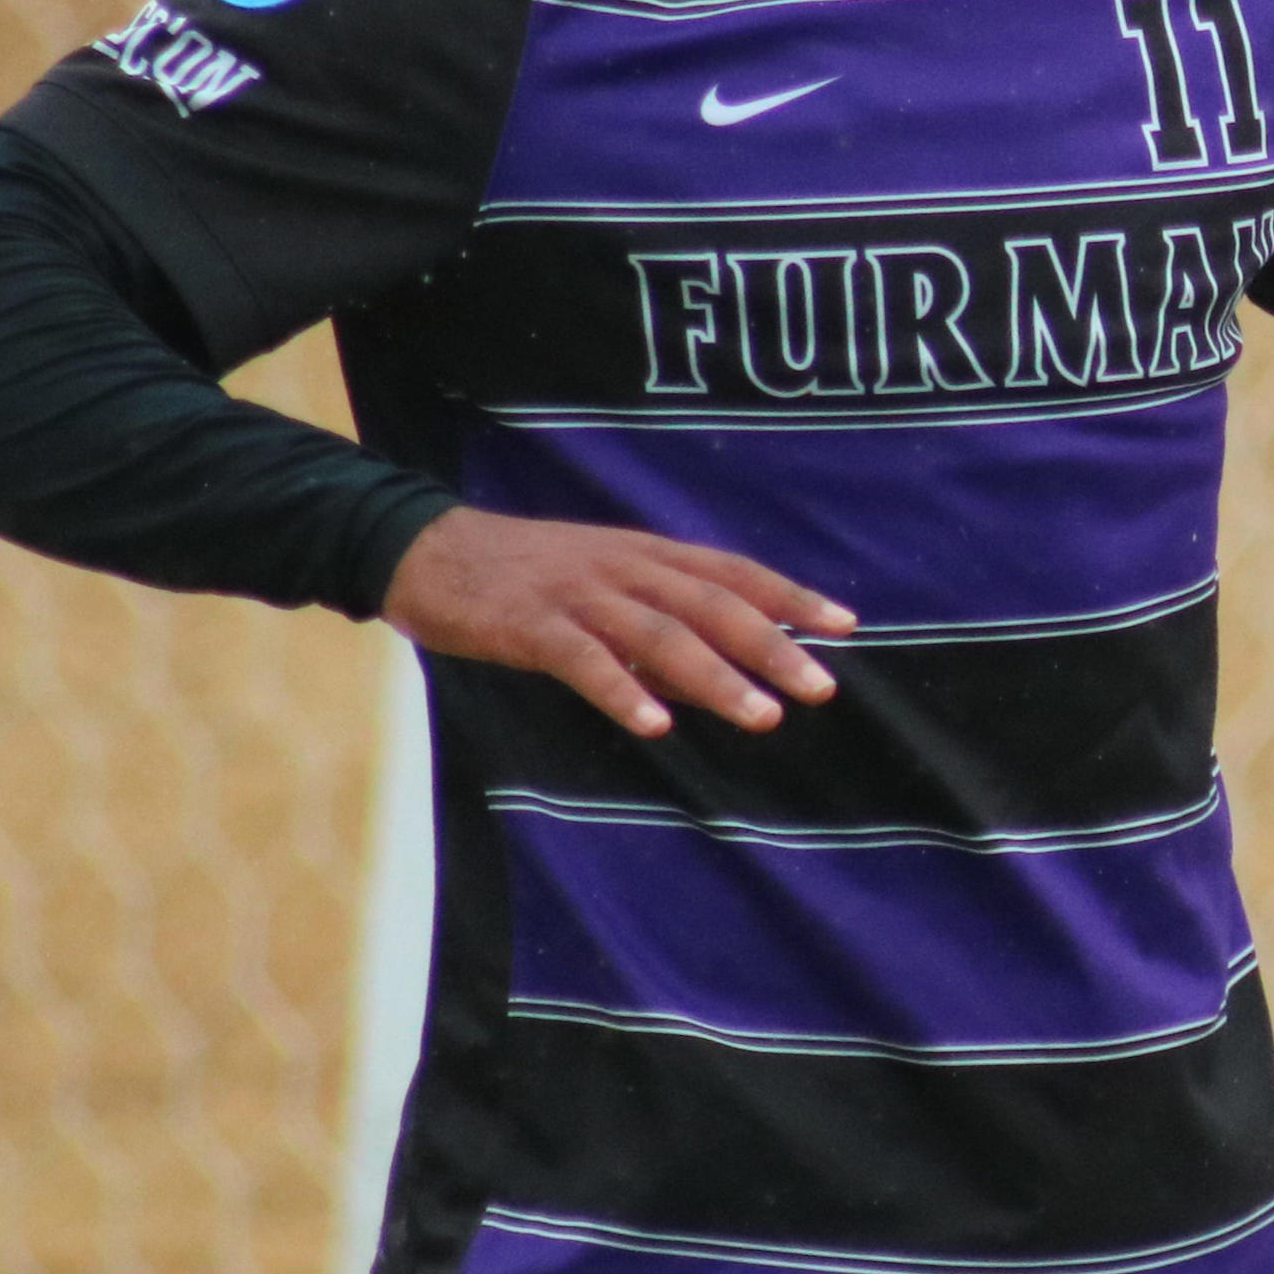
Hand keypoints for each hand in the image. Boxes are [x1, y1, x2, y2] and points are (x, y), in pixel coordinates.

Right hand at [383, 507, 858, 739]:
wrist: (427, 550)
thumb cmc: (527, 577)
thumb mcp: (604, 590)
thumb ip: (662, 631)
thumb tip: (725, 677)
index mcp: (646, 555)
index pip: (734, 573)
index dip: (791, 596)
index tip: (846, 626)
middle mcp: (624, 568)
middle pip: (711, 605)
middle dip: (771, 646)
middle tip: (821, 687)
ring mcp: (578, 594)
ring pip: (660, 634)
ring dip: (715, 677)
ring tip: (761, 716)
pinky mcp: (529, 624)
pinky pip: (583, 661)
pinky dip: (622, 691)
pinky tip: (654, 724)